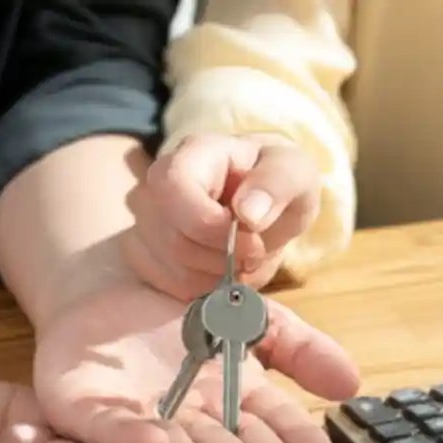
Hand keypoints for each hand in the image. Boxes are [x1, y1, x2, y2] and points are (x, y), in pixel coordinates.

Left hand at [33, 280, 359, 442]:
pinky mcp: (87, 409)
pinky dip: (129, 437)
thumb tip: (352, 385)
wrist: (116, 281)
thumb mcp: (256, 320)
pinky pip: (107, 427)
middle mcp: (188, 420)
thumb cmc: (186, 311)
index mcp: (229, 403)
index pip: (267, 428)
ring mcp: (138, 418)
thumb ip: (302, 350)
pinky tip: (156, 440)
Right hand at [123, 133, 320, 300]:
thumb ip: (278, 182)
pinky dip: (205, 287)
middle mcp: (159, 185)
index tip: (250, 238)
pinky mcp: (147, 254)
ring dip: (218, 275)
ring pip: (173, 267)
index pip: (173, 188)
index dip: (209, 224)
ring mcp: (148, 220)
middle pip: (175, 238)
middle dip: (223, 257)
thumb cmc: (277, 182)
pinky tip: (221, 269)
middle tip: (255, 251)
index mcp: (193, 154)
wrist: (265, 204)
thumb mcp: (295, 172)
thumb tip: (248, 213)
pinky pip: (169, 285)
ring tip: (241, 258)